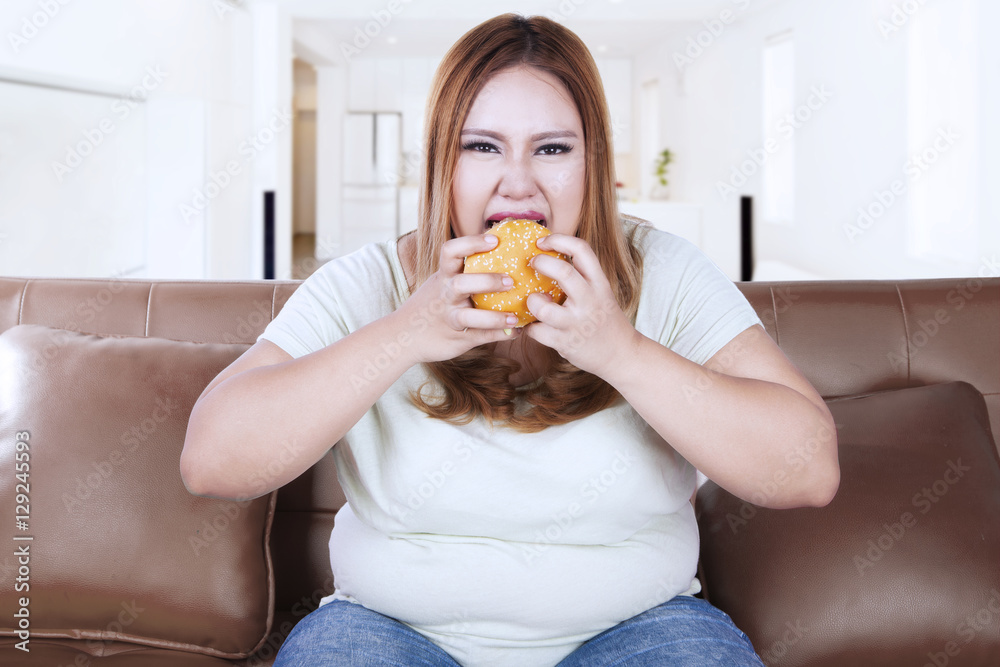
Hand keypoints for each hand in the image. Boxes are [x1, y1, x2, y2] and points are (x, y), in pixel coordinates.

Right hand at [395, 233, 521, 363]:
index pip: (450, 252)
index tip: (494, 240)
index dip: (472, 243)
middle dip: (486, 281)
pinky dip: (499, 335)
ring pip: (468, 316)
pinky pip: (480, 337)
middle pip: (461, 284)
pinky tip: (516, 332)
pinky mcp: (457, 338)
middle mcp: (445, 295)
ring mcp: (449, 317)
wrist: (403, 335)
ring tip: (514, 318)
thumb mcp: (441, 283)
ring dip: (493, 317)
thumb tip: (504, 254)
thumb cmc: (431, 303)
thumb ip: (463, 272)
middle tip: (510, 281)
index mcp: (443, 277)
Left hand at [524, 234, 638, 377]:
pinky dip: (529, 327)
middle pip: (562, 271)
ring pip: (542, 307)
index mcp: (599, 283)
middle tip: (532, 263)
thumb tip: (548, 255)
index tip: (543, 241)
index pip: (582, 249)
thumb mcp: (601, 292)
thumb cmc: (605, 320)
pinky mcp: (565, 343)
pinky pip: (536, 331)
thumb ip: (581, 277)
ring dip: (531, 301)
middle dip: (540, 263)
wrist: (622, 355)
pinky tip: (534, 325)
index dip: (558, 239)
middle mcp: (590, 300)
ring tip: (534, 301)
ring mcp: (576, 323)